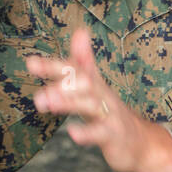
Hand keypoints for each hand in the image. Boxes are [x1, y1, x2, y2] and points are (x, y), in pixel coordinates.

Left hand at [25, 28, 171, 171]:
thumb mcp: (96, 85)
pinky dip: (87, 133)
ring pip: (90, 105)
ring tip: (48, 102)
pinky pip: (100, 133)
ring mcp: (109, 114)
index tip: (30, 63)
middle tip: (39, 89)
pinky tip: (72, 133)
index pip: (73, 69)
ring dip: (69, 102)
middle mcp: (102, 95)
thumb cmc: (110, 111)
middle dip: (62, 83)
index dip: (52, 66)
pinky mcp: (113, 135)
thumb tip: (80, 31)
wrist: (141, 141)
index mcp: (94, 83)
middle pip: (83, 82)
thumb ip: (84, 61)